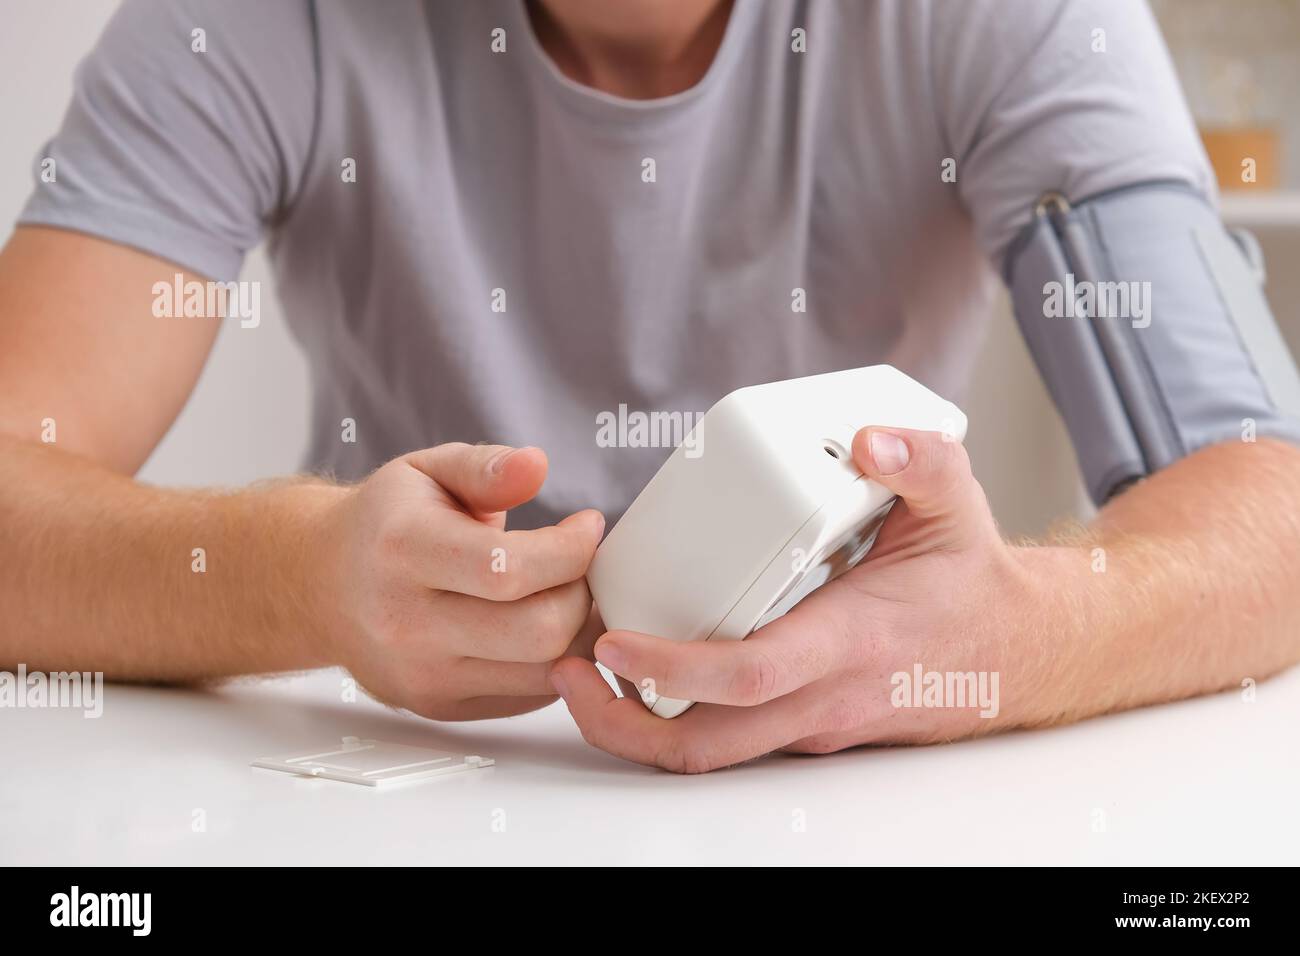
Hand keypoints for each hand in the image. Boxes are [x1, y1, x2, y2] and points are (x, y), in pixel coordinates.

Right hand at [318, 443, 604, 719]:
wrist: (322, 585)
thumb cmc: (386, 523)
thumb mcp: (428, 470)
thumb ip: (486, 467)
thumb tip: (536, 465)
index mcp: (403, 550)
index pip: (508, 569)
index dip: (569, 550)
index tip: (587, 527)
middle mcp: (407, 623)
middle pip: (537, 632)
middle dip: (582, 594)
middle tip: (582, 566)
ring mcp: (423, 675)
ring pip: (543, 673)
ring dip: (578, 633)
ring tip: (568, 593)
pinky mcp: (440, 706)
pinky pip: (528, 696)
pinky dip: (555, 662)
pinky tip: (542, 623)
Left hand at [551, 426, 1041, 771]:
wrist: (1014, 652)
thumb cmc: (971, 583)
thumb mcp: (958, 504)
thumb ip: (920, 460)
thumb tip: (868, 437)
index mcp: (849, 643)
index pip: (750, 676)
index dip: (673, 668)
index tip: (611, 644)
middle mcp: (822, 696)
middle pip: (705, 744)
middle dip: (620, 724)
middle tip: (567, 669)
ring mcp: (809, 720)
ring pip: (710, 750)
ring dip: (637, 723)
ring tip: (589, 667)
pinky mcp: (801, 724)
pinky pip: (728, 733)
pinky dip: (676, 712)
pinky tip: (647, 664)